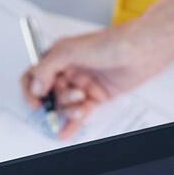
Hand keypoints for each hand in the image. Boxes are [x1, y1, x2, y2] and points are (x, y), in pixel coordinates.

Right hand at [20, 0, 173, 137]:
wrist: (142, 50)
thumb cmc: (112, 43)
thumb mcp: (71, 50)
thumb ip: (47, 68)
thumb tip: (34, 87)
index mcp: (58, 55)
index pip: (33, 74)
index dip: (30, 89)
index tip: (35, 101)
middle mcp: (69, 70)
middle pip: (49, 93)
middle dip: (56, 100)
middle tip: (67, 100)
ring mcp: (83, 84)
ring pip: (65, 105)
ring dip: (70, 108)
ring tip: (81, 103)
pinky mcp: (97, 96)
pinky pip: (80, 112)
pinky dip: (73, 123)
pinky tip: (66, 131)